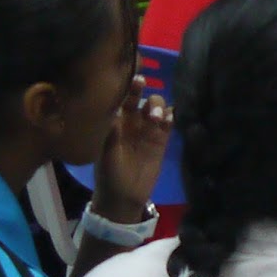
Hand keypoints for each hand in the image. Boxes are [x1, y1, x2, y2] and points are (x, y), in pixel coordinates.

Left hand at [91, 76, 171, 221]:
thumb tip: (116, 112)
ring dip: (159, 107)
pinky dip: (171, 117)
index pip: (122, 100)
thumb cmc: (109, 174)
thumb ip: (112, 133)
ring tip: (157, 119)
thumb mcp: (105, 154)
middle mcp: (132, 122)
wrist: (124, 197)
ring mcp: (148, 130)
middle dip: (146, 95)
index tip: (136, 80)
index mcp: (116, 122)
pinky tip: (169, 120)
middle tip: (146, 99)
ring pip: (157, 108)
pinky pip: (169, 122)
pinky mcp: (162, 140)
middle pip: (142, 99)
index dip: (129, 88)